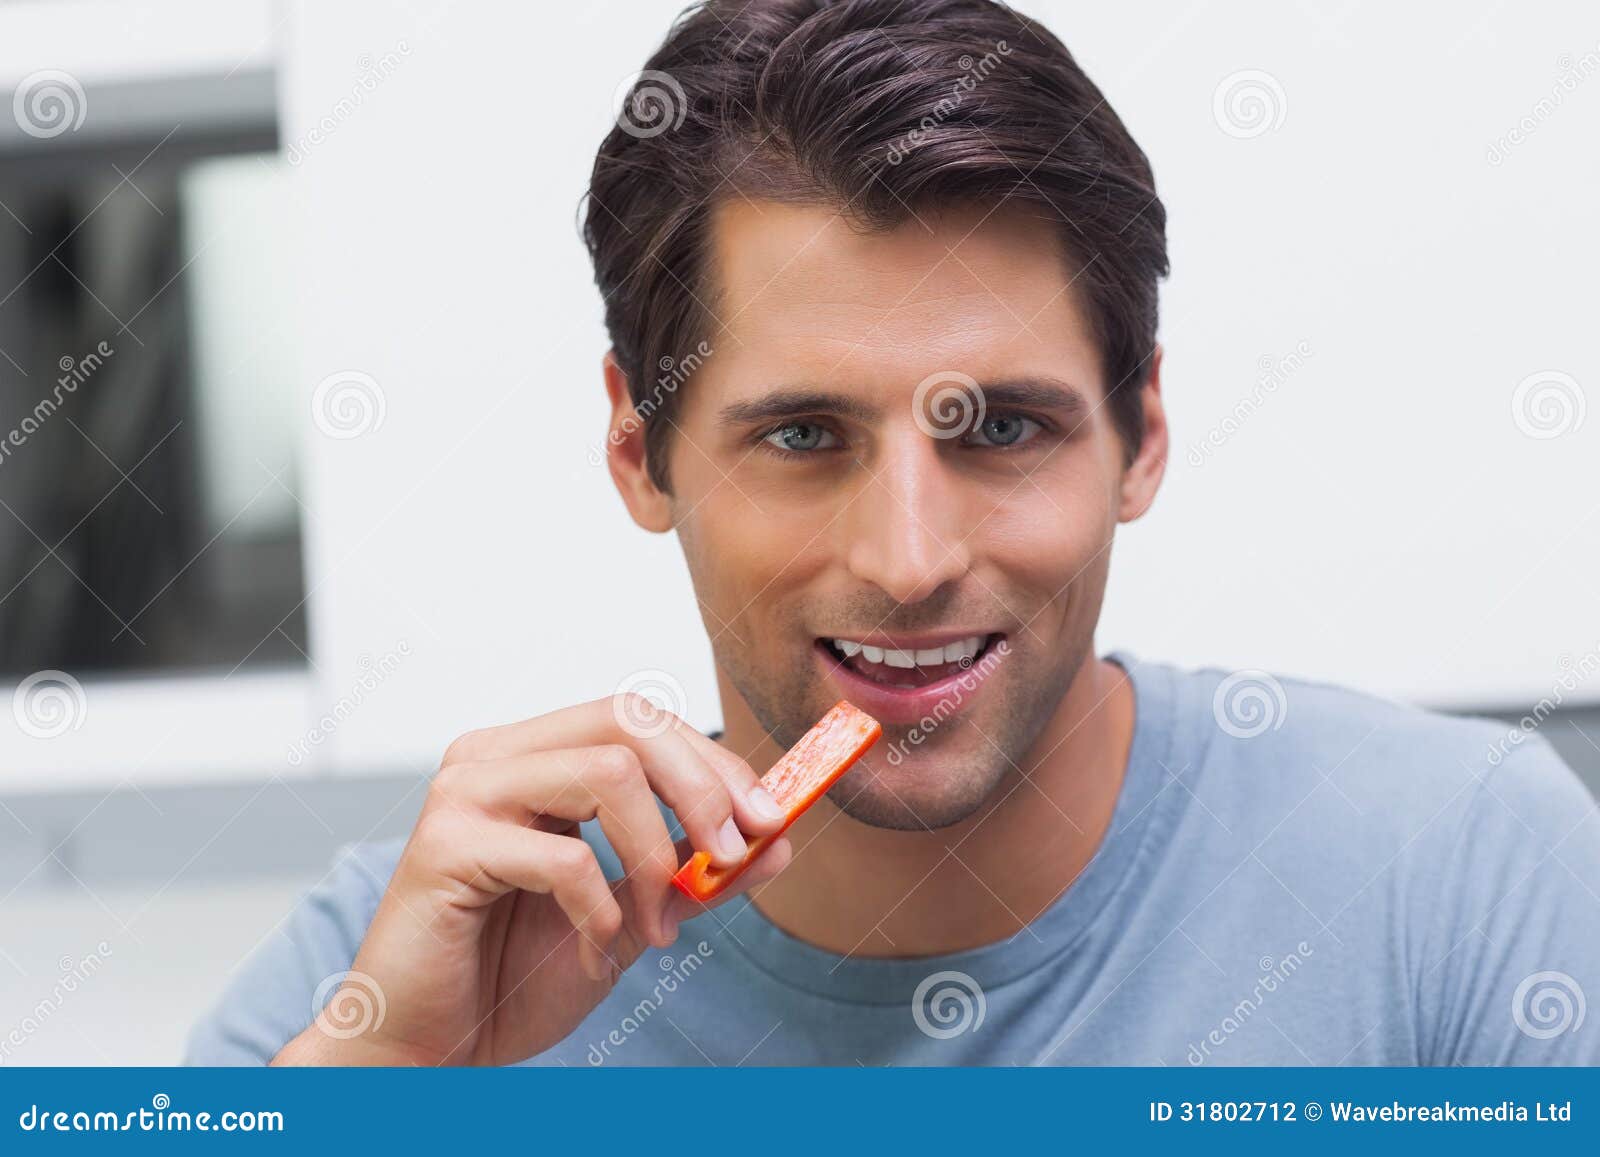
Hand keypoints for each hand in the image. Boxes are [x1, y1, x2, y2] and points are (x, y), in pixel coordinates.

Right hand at [271, 694, 789, 1065]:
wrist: (426, 1047)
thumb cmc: (510, 975)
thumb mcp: (628, 916)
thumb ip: (692, 872)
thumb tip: (778, 840)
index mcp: (533, 757)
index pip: (641, 719)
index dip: (715, 763)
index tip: (770, 820)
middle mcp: (494, 756)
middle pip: (628, 721)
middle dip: (703, 787)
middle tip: (735, 853)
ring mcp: (465, 793)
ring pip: (606, 772)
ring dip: (653, 857)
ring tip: (653, 927)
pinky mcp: (445, 846)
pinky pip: (564, 858)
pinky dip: (599, 913)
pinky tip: (592, 951)